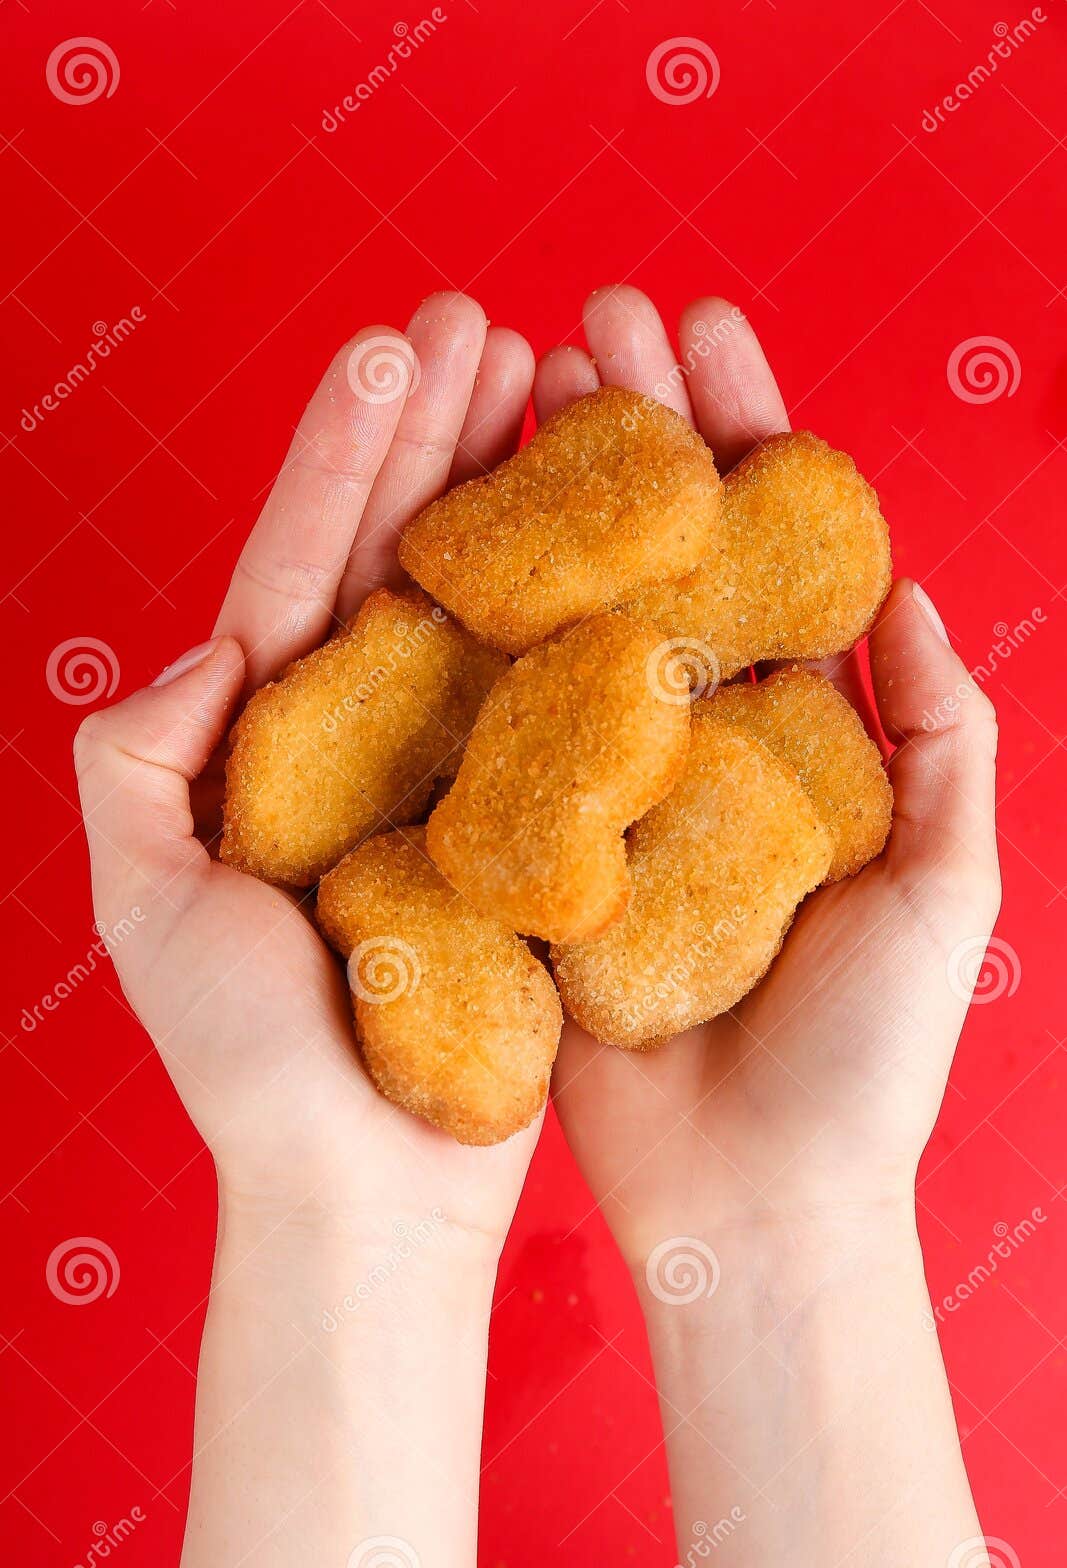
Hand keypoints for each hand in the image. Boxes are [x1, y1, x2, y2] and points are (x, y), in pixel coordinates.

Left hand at [74, 293, 540, 1259]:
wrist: (371, 1188)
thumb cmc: (252, 1067)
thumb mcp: (148, 909)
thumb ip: (136, 765)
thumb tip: (208, 642)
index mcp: (264, 740)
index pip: (303, 566)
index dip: (345, 456)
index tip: (394, 353)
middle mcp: (359, 740)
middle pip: (400, 558)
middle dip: (436, 439)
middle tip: (484, 326)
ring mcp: (451, 777)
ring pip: (486, 611)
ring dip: (513, 496)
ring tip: (554, 390)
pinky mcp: (529, 830)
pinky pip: (562, 704)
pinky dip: (586, 613)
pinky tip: (620, 535)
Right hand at [545, 285, 1000, 1264]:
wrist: (748, 1203)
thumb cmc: (863, 1063)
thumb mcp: (945, 891)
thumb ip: (942, 742)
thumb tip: (908, 598)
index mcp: (805, 737)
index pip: (774, 555)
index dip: (743, 438)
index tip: (702, 331)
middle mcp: (701, 745)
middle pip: (665, 558)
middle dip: (633, 432)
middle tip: (585, 319)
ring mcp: (610, 793)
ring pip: (572, 617)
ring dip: (546, 502)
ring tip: (508, 390)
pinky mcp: (535, 852)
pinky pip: (500, 731)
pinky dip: (475, 635)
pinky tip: (442, 539)